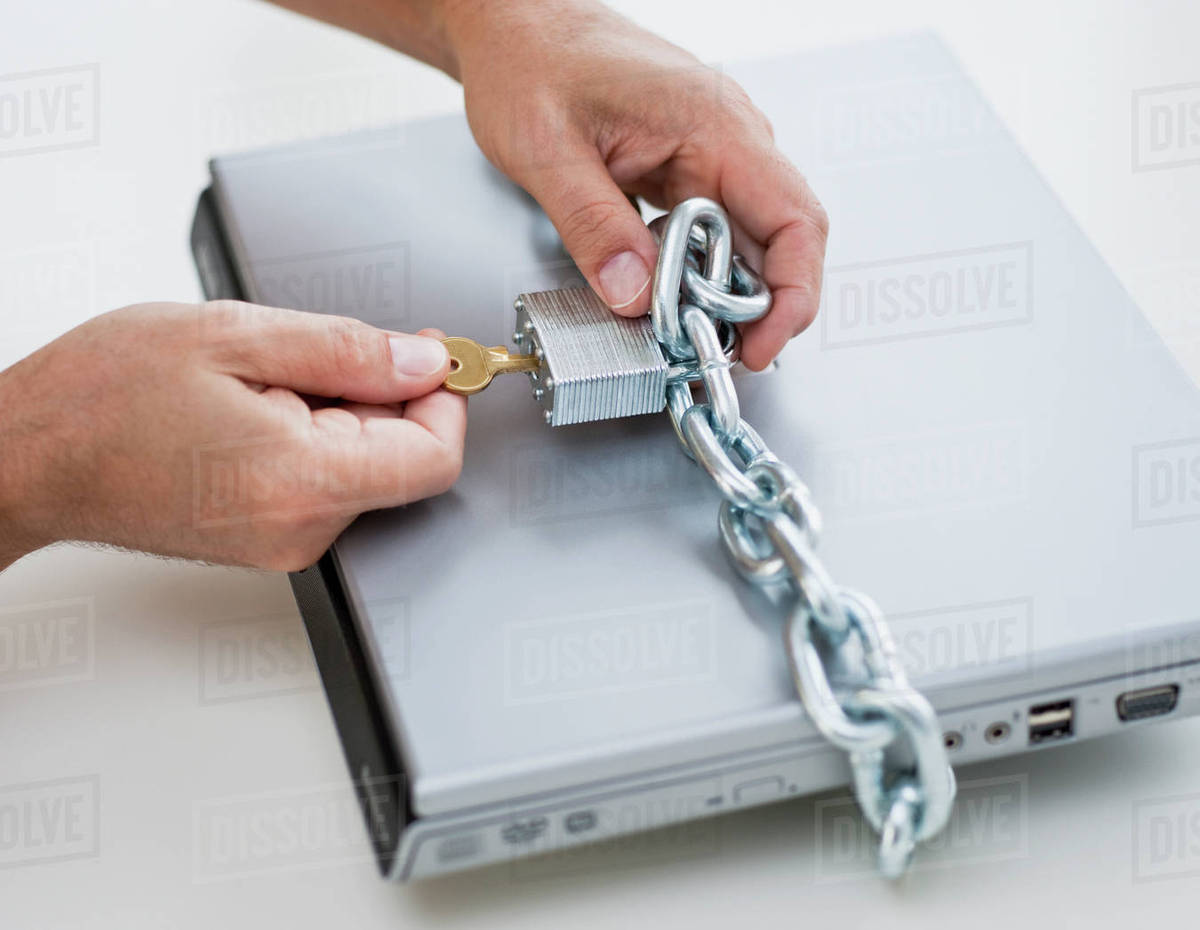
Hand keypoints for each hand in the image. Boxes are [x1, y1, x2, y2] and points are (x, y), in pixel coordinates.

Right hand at [0, 302, 464, 570]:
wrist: (28, 458)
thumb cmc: (102, 396)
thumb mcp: (233, 335)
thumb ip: (347, 350)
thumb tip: (423, 360)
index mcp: (303, 481)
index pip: (435, 460)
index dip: (444, 400)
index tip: (427, 356)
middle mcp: (302, 530)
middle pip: (403, 462)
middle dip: (385, 395)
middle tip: (316, 353)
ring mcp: (285, 544)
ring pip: (365, 468)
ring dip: (343, 413)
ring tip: (265, 383)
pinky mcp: (269, 541)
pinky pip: (328, 482)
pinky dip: (316, 437)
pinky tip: (258, 410)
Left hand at [443, 0, 828, 369]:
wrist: (516, 26)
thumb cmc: (533, 61)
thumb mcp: (548, 152)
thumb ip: (594, 227)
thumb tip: (635, 296)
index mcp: (714, 124)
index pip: (795, 219)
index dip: (793, 294)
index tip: (762, 343)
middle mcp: (728, 138)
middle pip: (782, 240)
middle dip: (759, 308)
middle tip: (713, 352)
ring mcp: (713, 154)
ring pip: (748, 242)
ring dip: (725, 295)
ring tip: (685, 331)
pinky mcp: (689, 170)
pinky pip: (714, 233)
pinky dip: (699, 274)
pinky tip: (669, 296)